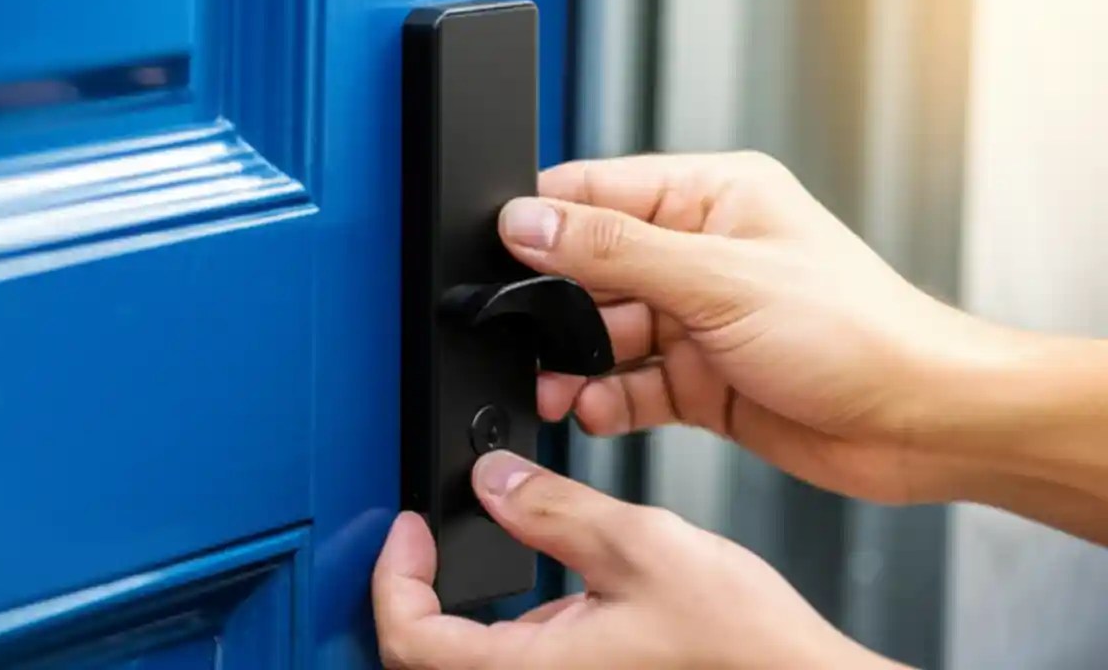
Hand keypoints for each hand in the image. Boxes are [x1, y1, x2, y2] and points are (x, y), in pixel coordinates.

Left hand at [372, 451, 901, 668]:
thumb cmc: (739, 642)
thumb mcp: (642, 545)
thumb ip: (555, 506)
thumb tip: (493, 480)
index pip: (411, 638)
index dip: (395, 576)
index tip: (409, 528)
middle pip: (425, 653)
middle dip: (411, 586)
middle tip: (422, 534)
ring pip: (465, 653)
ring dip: (449, 598)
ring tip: (458, 541)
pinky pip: (509, 649)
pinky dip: (495, 607)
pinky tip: (528, 563)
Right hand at [497, 152, 1004, 503]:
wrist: (921, 423)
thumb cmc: (860, 331)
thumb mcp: (720, 278)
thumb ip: (616, 250)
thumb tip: (531, 221)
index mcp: (712, 198)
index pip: (600, 193)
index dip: (544, 222)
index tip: (497, 251)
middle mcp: (701, 255)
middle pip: (593, 272)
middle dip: (556, 311)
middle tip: (526, 340)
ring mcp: (700, 321)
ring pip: (606, 336)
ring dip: (576, 364)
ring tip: (557, 388)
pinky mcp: (703, 380)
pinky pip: (632, 386)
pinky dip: (608, 401)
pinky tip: (596, 410)